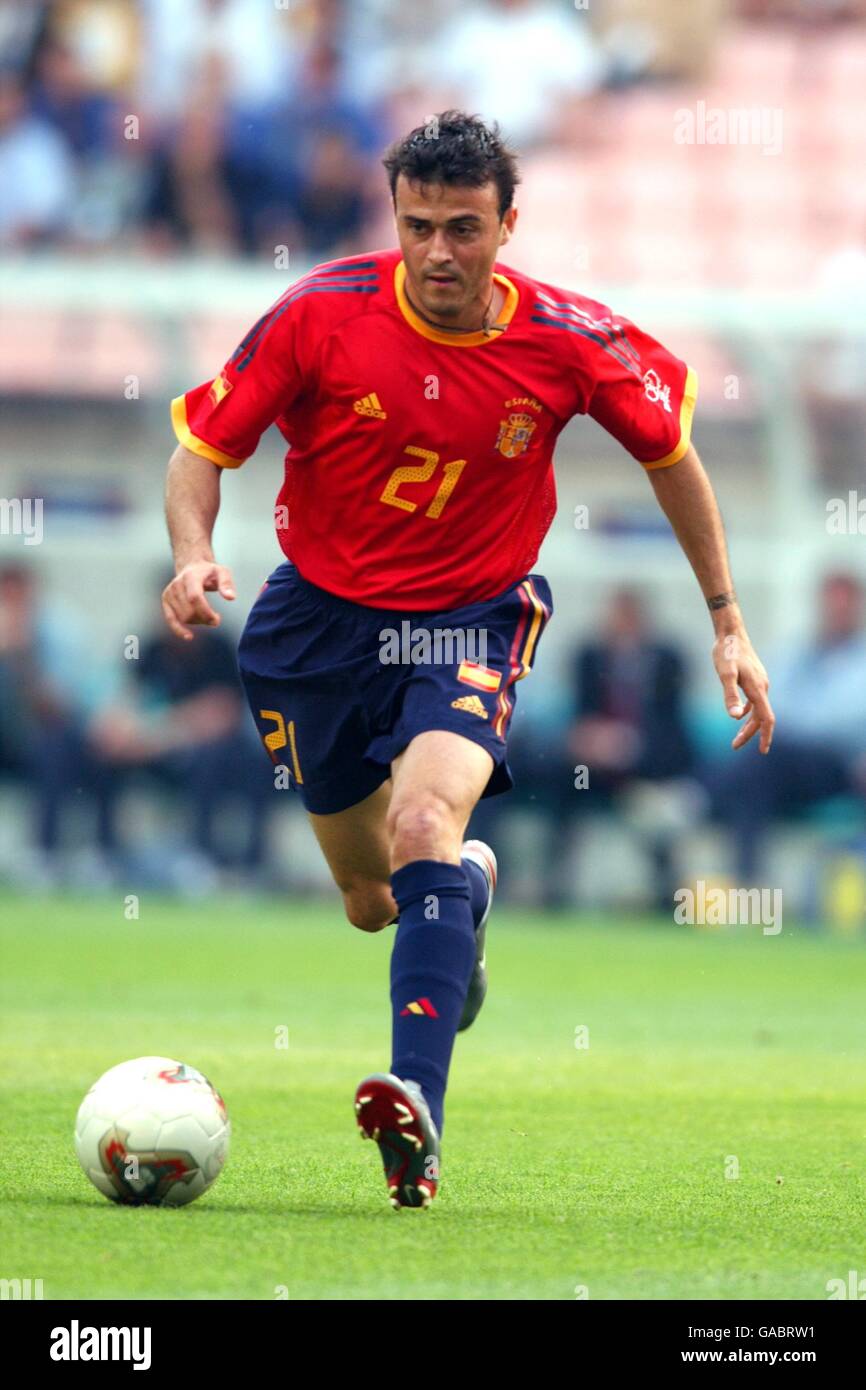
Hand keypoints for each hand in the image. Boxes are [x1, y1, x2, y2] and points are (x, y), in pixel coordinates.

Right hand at [162, 561, 234, 640]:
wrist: (192, 567)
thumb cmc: (209, 572)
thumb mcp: (222, 572)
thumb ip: (227, 584)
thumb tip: (231, 597)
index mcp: (190, 577)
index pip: (195, 598)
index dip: (206, 612)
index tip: (217, 620)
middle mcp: (177, 584)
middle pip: (189, 611)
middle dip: (204, 619)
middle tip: (216, 618)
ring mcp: (170, 593)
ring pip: (183, 617)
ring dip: (198, 622)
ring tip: (207, 615)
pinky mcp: (166, 600)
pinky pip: (170, 619)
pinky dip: (179, 629)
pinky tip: (189, 636)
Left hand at [712, 629, 774, 753]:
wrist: (731, 632)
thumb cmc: (726, 652)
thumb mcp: (725, 674)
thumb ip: (730, 695)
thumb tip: (734, 717)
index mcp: (757, 688)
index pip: (766, 718)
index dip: (765, 736)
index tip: (762, 751)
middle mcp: (762, 687)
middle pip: (761, 718)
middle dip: (750, 734)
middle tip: (734, 746)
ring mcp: (759, 682)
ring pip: (758, 710)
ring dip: (749, 726)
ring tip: (736, 738)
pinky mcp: (754, 678)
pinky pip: (755, 701)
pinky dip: (748, 713)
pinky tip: (738, 716)